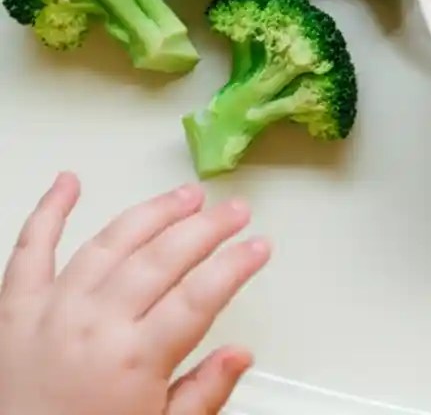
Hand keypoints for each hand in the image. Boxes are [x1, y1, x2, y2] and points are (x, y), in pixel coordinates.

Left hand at [0, 172, 271, 414]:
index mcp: (135, 361)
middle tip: (235, 210)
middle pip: (161, 259)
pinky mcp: (13, 310)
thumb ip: (203, 394)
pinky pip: (29, 251)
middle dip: (206, 228)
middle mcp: (94, 327)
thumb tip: (239, 354)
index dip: (235, 265)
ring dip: (151, 213)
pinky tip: (68, 183)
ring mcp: (50, 312)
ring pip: (109, 244)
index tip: (259, 246)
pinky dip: (48, 212)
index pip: (200, 296)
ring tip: (184, 195)